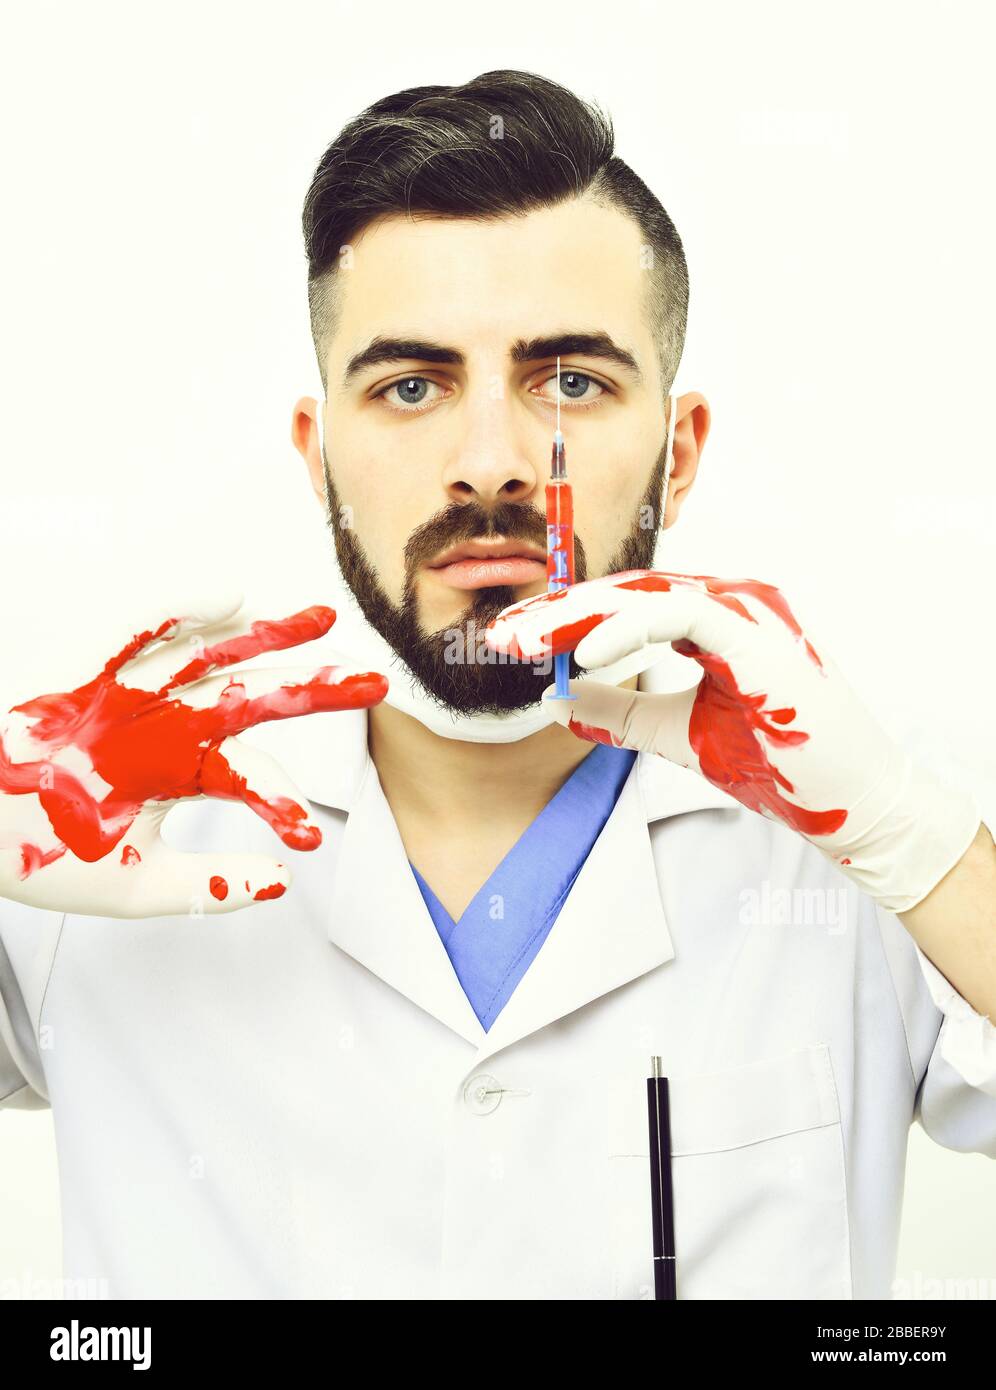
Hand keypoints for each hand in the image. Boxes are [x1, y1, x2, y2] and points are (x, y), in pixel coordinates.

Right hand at [0, 595, 387, 916]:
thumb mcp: (135, 885)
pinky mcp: (90, 671)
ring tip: (323, 619)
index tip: (307, 839)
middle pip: (252, 699)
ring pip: (212, 655)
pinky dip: (182, 615)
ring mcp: (133, 694)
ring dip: (267, 635)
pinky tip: (232, 601)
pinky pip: (140, 634)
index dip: (282, 803)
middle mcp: (166, 725)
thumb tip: (281, 883)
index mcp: (178, 770)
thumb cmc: (41, 851)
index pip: (250, 775)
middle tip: (372, 684)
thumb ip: (208, 885)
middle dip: (312, 690)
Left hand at [485, 570, 979, 912]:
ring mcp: (748, 608)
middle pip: (626, 590)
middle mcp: (731, 601)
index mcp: (715, 619)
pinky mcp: (757, 631)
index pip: (626, 603)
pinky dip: (626, 630)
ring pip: (644, 593)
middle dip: (557, 611)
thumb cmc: (778, 763)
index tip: (511, 641)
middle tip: (499, 635)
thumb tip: (559, 700)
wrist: (850, 802)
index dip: (565, 618)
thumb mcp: (676, 734)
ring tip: (524, 641)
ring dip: (578, 616)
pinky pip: (679, 614)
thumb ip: (622, 713)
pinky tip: (583, 655)